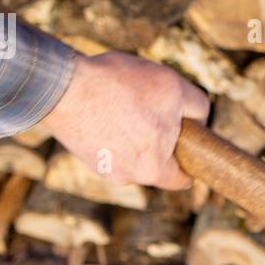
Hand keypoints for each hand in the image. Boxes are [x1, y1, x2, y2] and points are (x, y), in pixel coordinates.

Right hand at [38, 52, 209, 189]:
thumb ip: (197, 108)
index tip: (188, 140)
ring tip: (126, 100)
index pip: (181, 179)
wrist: (62, 85)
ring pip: (131, 150)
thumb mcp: (175, 89)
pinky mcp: (81, 152)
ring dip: (134, 129)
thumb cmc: (122, 87)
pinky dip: (111, 126)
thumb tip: (201, 120)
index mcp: (153, 170)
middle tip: (153, 106)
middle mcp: (126, 177)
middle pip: (156, 161)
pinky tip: (105, 104)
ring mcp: (101, 168)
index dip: (190, 158)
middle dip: (160, 137)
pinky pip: (109, 142)